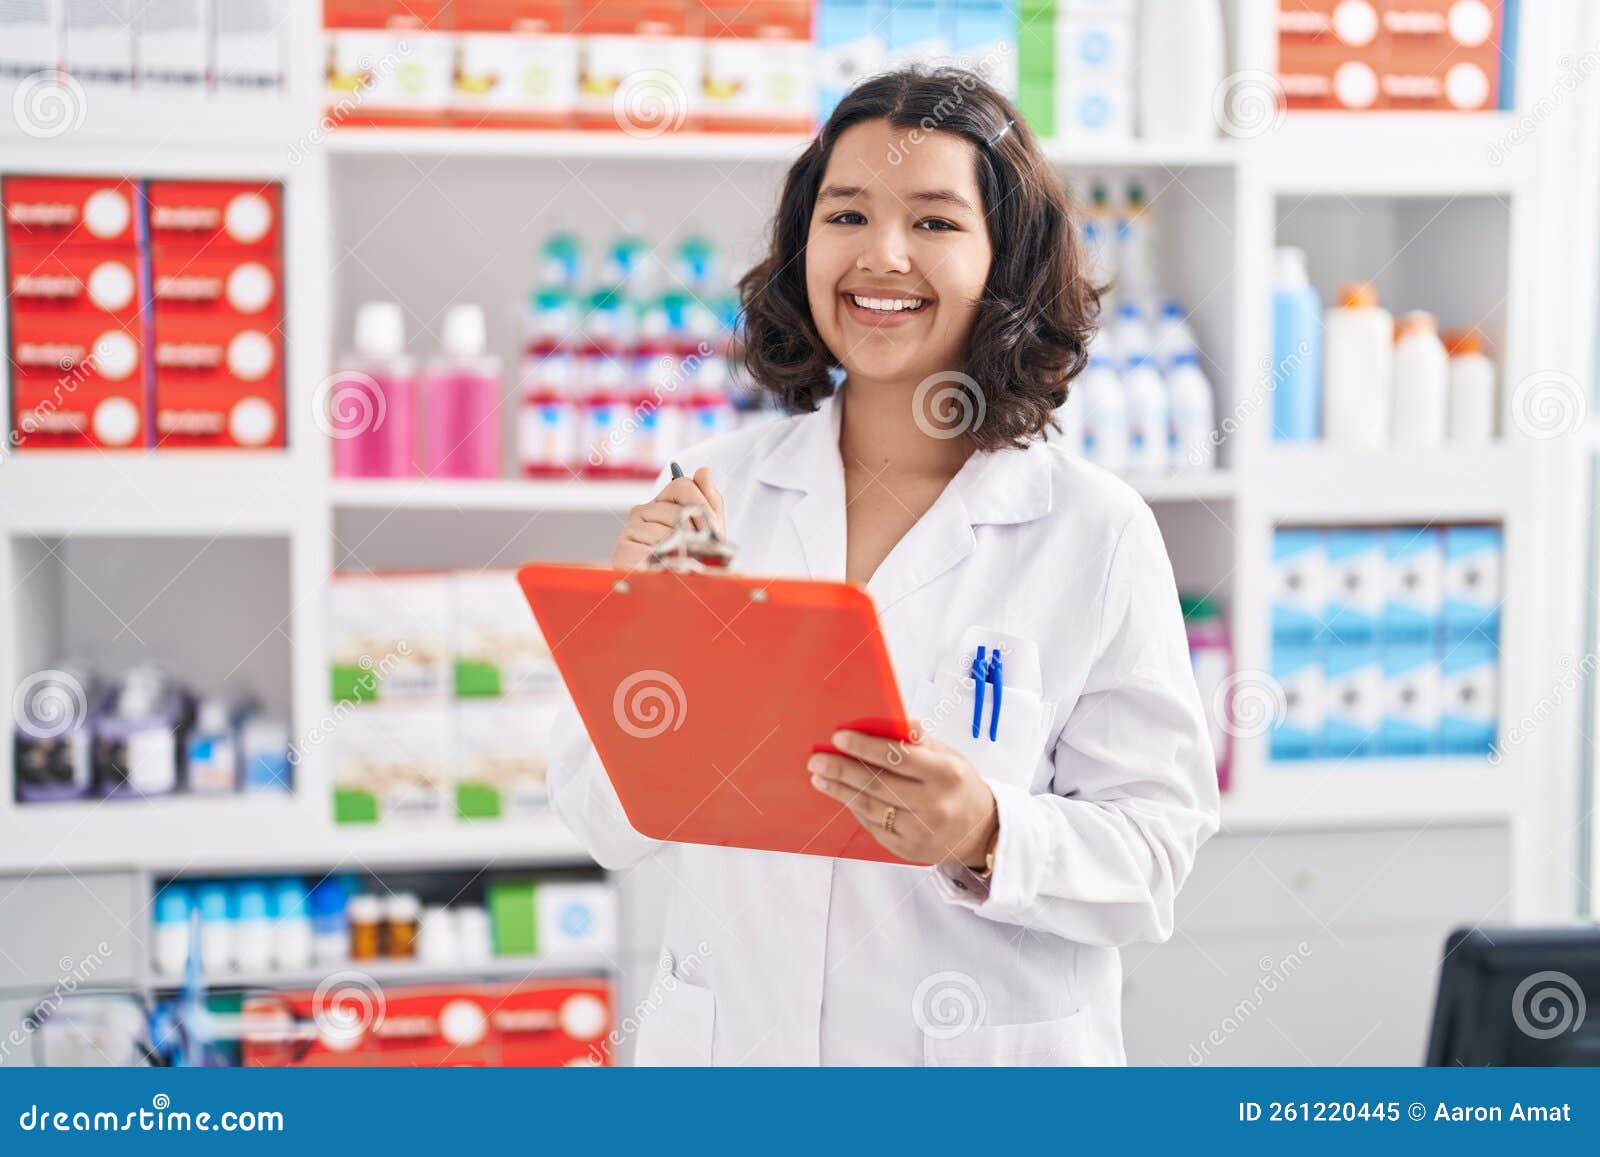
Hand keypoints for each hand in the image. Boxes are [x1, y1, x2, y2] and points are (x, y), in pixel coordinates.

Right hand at [611, 467, 725, 569]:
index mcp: (661, 504)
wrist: (670, 598)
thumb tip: (703, 471)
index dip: (703, 505)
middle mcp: (641, 512)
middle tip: (702, 553)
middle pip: (678, 510)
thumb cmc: (690, 564)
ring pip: (668, 532)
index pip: (683, 485)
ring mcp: (629, 530)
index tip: (715, 530)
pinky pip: (654, 551)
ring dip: (683, 553)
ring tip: (682, 566)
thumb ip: (710, 502)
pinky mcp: (621, 551)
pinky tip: (666, 572)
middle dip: (698, 534)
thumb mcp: (707, 533)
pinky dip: (667, 565)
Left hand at [808, 728, 998, 867]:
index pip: (898, 756)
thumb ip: (920, 742)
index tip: (839, 737)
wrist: (981, 831)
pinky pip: (874, 826)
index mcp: (946, 774)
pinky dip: (855, 809)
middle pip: (878, 784)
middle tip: (817, 759)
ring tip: (820, 776)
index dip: (865, 746)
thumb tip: (899, 719)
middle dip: (842, 769)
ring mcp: (921, 831)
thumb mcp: (950, 757)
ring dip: (840, 790)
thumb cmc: (959, 786)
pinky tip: (841, 795)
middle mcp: (934, 804)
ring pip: (871, 807)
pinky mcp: (909, 850)